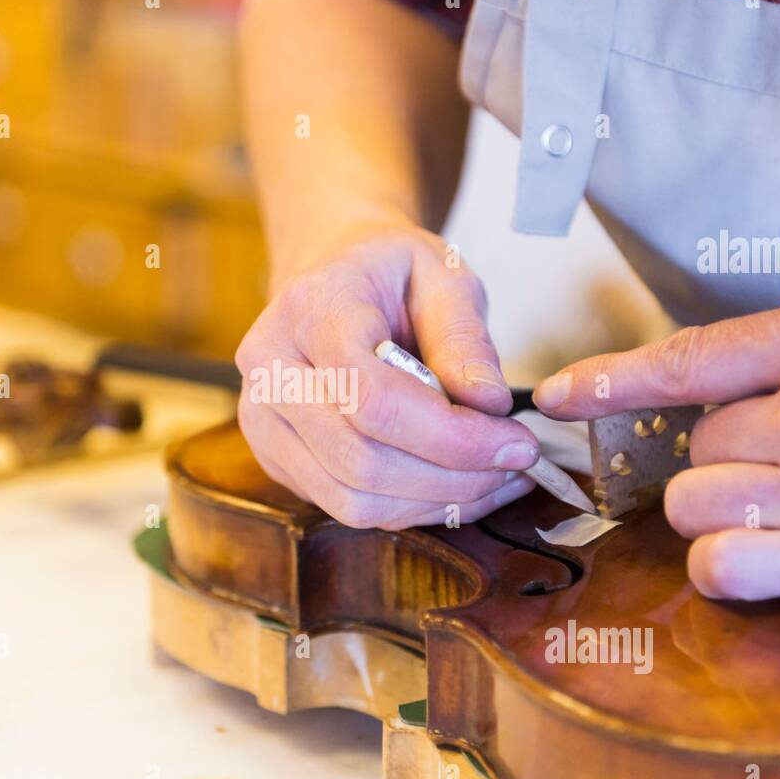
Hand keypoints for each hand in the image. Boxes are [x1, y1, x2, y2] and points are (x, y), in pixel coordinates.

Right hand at [235, 226, 540, 529]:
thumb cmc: (388, 271)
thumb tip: (490, 406)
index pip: (373, 400)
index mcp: (309, 310)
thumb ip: (464, 338)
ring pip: (352, 498)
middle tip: (517, 463)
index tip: (518, 443)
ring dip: (435, 502)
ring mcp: (261, 420)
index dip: (452, 437)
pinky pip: (344, 507)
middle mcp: (269, 369)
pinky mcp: (274, 456)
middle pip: (361, 460)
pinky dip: (410, 508)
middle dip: (453, 477)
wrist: (329, 271)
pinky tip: (454, 485)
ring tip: (494, 478)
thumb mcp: (443, 275)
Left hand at [534, 298, 779, 605]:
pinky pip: (721, 568)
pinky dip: (730, 568)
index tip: (555, 394)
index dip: (609, 379)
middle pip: (690, 446)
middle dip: (720, 459)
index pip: (686, 359)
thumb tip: (695, 390)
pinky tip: (774, 556)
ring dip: (720, 511)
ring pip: (693, 505)